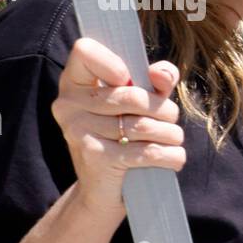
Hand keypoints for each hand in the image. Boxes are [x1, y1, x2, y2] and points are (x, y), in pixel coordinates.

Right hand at [51, 37, 184, 218]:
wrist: (103, 192)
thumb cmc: (125, 138)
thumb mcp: (141, 104)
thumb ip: (155, 81)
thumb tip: (163, 74)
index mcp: (74, 83)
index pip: (84, 50)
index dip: (113, 61)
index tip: (128, 78)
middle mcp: (68, 105)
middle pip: (132, 95)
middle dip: (164, 109)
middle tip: (170, 119)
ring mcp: (77, 132)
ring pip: (145, 125)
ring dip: (172, 134)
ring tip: (173, 140)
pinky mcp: (95, 157)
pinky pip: (147, 151)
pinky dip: (170, 155)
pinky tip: (173, 158)